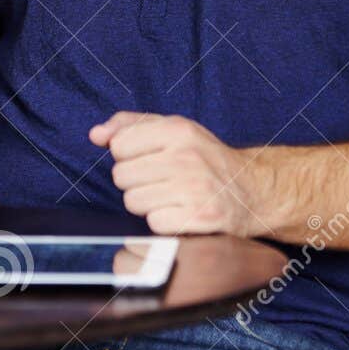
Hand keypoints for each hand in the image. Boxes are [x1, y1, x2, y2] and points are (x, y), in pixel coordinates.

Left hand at [91, 111, 262, 236]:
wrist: (252, 192)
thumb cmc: (204, 159)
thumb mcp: (173, 129)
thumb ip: (130, 125)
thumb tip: (96, 135)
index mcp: (177, 130)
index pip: (118, 145)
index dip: (128, 156)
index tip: (148, 159)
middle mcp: (187, 157)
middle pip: (121, 176)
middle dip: (135, 182)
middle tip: (160, 181)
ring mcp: (195, 188)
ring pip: (133, 202)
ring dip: (147, 204)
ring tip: (170, 197)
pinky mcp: (201, 218)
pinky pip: (154, 224)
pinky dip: (163, 223)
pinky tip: (180, 213)